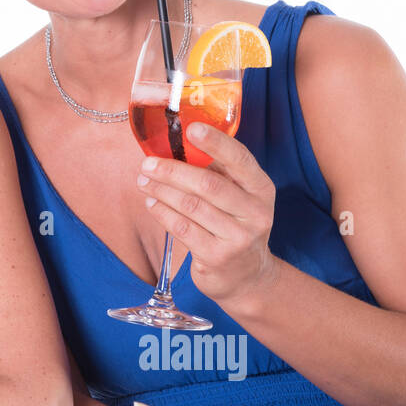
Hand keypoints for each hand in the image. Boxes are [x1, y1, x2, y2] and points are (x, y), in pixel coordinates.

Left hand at [137, 121, 278, 307]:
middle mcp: (256, 213)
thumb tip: (177, 143)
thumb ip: (218, 173)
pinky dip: (162, 213)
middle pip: (207, 184)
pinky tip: (151, 203)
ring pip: (191, 206)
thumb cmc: (235, 225)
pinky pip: (182, 228)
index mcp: (262, 189)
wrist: (247, 277)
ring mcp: (238, 238)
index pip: (240, 159)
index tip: (191, 128)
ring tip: (143, 181)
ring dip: (161, 190)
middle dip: (172, 171)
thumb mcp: (239, 198)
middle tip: (147, 163)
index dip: (216, 142)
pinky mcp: (217, 257)